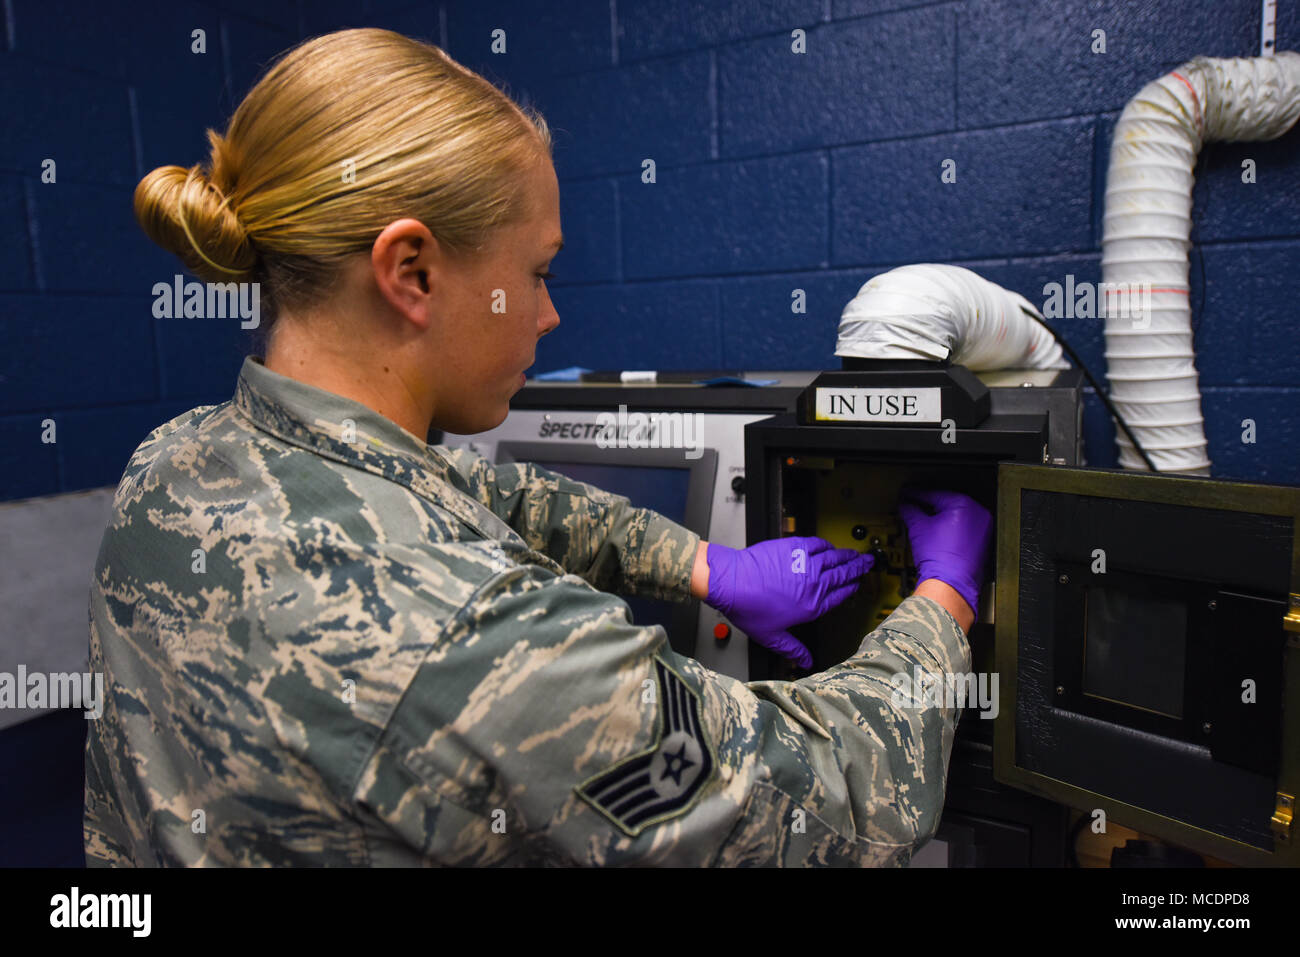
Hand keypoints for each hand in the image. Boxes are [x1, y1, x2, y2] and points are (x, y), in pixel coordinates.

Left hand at [706, 537, 874, 668]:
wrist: (732, 582)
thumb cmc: (748, 607)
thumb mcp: (772, 637)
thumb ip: (792, 649)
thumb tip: (804, 661)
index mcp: (811, 606)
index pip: (840, 596)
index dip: (851, 589)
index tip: (857, 584)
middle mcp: (813, 584)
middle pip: (843, 574)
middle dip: (858, 569)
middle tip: (867, 563)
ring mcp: (805, 564)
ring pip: (834, 557)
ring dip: (846, 555)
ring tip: (854, 554)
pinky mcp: (794, 548)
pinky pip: (817, 544)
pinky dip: (826, 544)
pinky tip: (829, 545)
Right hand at [897, 488, 992, 621]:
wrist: (951, 586)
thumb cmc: (940, 559)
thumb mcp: (918, 528)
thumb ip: (910, 511)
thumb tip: (906, 506)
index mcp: (965, 505)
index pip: (934, 494)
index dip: (915, 493)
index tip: (906, 494)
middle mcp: (978, 515)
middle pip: (947, 503)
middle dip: (928, 504)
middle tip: (912, 504)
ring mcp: (982, 530)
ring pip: (956, 517)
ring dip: (939, 516)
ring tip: (922, 518)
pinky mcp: (981, 544)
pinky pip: (962, 529)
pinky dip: (949, 528)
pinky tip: (936, 533)